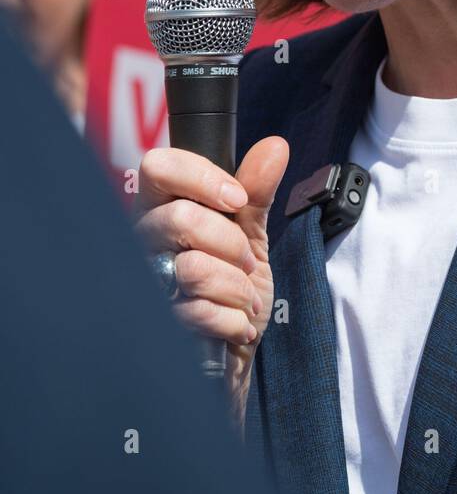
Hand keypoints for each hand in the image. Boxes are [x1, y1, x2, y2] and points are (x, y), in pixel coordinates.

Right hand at [135, 136, 289, 423]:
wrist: (231, 346)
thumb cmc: (231, 284)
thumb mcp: (250, 233)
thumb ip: (256, 192)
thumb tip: (275, 147)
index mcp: (162, 209)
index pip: (158, 166)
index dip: (201, 177)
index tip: (237, 198)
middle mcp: (144, 242)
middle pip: (180, 220)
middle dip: (232, 243)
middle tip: (247, 261)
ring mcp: (146, 285)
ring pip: (192, 269)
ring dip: (237, 287)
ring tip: (243, 297)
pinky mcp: (157, 326)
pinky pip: (197, 313)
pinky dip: (233, 320)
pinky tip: (235, 324)